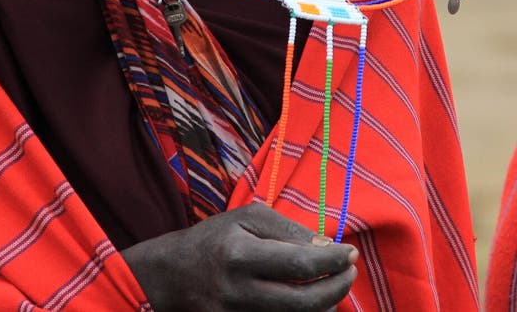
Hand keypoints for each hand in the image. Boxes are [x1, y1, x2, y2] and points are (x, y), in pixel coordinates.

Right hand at [122, 203, 357, 310]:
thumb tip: (326, 246)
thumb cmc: (214, 239)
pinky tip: (311, 301)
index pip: (300, 264)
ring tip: (331, 284)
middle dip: (337, 287)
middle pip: (305, 302)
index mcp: (240, 254)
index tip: (350, 253)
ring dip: (325, 305)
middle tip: (349, 271)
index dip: (332, 261)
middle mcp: (240, 290)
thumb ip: (286, 229)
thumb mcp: (245, 219)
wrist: (173, 275)